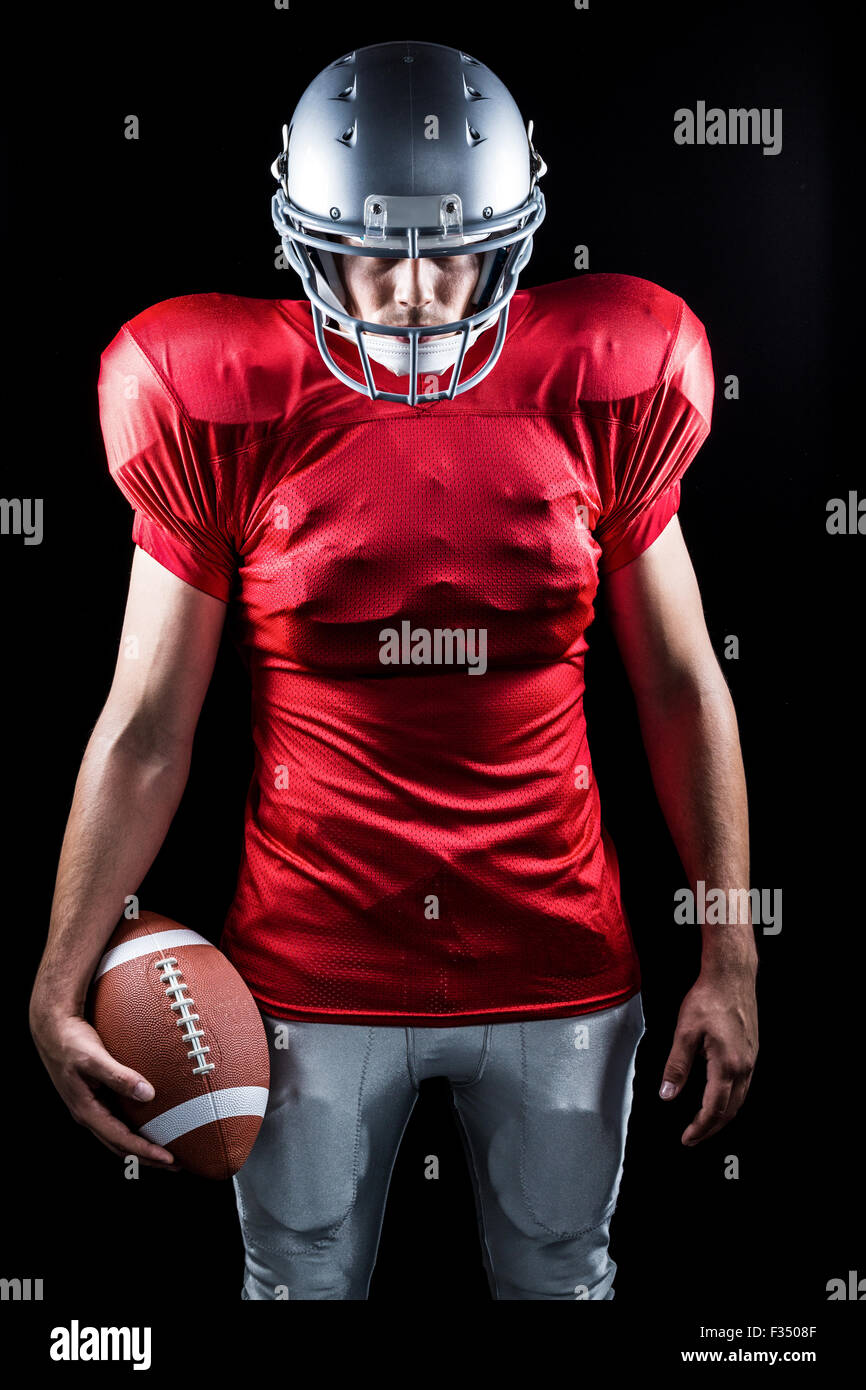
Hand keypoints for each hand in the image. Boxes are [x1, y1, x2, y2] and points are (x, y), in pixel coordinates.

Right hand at [29, 1005, 178, 1170]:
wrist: (51, 1029)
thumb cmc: (72, 1041)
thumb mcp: (94, 1057)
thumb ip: (119, 1076)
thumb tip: (148, 1095)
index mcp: (86, 1110)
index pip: (121, 1140)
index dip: (145, 1152)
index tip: (169, 1159)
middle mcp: (87, 1115)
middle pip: (120, 1147)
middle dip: (147, 1158)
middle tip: (176, 1165)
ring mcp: (90, 1109)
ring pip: (117, 1138)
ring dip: (140, 1148)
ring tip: (165, 1153)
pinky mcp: (94, 1099)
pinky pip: (116, 1123)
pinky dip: (133, 1132)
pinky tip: (147, 1127)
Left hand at [659, 969, 757, 1144]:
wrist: (731, 977)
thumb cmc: (709, 999)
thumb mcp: (685, 1032)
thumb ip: (677, 1066)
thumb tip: (668, 1094)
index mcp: (726, 1065)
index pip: (713, 1109)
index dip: (700, 1127)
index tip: (687, 1138)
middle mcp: (743, 1066)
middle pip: (730, 1110)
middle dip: (711, 1128)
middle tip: (694, 1137)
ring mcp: (750, 1059)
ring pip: (740, 1100)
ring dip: (722, 1116)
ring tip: (705, 1123)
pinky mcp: (751, 1051)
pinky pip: (744, 1086)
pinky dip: (731, 1100)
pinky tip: (720, 1098)